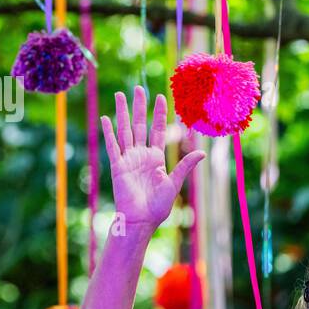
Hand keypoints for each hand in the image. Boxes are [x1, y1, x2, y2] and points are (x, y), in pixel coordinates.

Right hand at [101, 86, 204, 231]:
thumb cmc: (158, 207)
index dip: (159, 114)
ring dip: (122, 113)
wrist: (141, 220)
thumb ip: (185, 165)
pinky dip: (109, 132)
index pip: (158, 130)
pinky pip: (112, 146)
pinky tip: (106, 118)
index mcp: (156, 158)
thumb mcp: (174, 183)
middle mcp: (141, 155)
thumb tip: (202, 152)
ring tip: (120, 95)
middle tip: (138, 88)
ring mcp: (128, 159)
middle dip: (139, 107)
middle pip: (139, 125)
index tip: (160, 97)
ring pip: (124, 130)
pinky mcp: (117, 166)